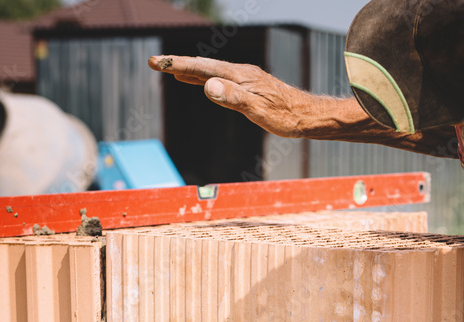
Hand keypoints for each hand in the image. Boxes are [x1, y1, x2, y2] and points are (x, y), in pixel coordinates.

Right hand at [148, 55, 314, 137]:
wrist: (308, 117)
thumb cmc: (285, 117)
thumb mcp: (257, 110)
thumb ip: (232, 97)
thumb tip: (207, 85)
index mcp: (240, 76)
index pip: (203, 68)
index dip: (178, 65)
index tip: (157, 62)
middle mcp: (242, 72)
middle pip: (204, 66)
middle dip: (179, 64)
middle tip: (155, 63)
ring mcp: (246, 78)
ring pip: (212, 71)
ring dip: (191, 70)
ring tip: (172, 70)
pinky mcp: (251, 86)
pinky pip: (222, 78)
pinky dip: (206, 78)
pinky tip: (202, 83)